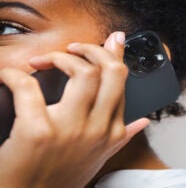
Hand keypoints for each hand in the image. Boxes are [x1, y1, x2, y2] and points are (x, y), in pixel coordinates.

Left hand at [0, 32, 149, 187]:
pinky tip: (9, 77)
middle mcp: (97, 130)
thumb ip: (124, 136)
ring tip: (44, 61)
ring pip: (82, 73)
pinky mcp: (38, 131)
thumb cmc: (62, 179)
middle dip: (93, 49)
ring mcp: (70, 130)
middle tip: (75, 48)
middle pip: (110, 71)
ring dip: (60, 57)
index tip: (112, 41)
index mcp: (112, 133)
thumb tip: (143, 121)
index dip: (116, 55)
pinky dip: (15, 76)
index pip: (122, 82)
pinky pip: (29, 87)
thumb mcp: (101, 158)